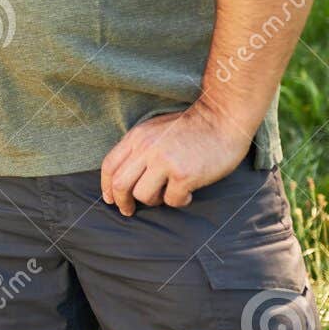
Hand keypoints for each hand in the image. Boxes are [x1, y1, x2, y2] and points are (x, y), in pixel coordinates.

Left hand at [98, 104, 251, 215]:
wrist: (222, 118)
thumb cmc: (191, 127)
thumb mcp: (155, 129)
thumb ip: (139, 147)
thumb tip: (126, 173)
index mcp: (137, 137)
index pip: (110, 165)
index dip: (106, 186)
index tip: (110, 199)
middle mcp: (146, 149)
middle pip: (120, 184)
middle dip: (121, 202)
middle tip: (128, 211)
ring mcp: (164, 162)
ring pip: (143, 195)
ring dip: (154, 201)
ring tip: (166, 194)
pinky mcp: (184, 175)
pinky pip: (171, 200)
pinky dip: (178, 201)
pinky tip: (187, 194)